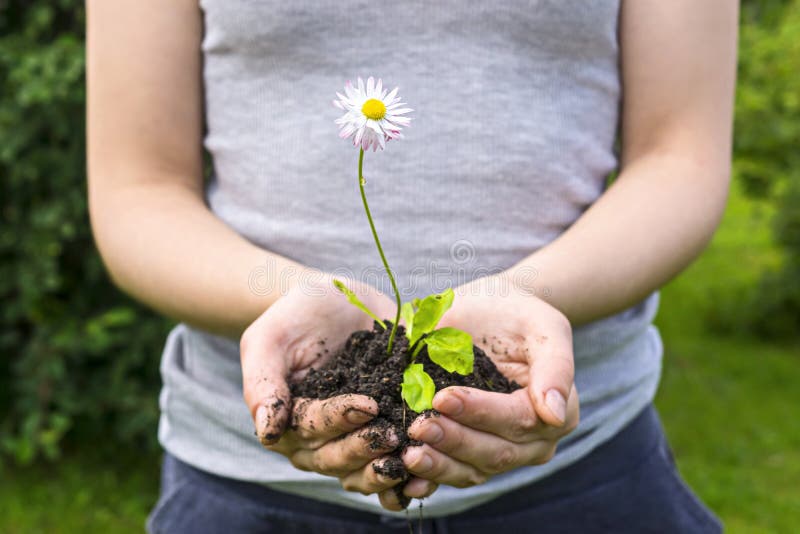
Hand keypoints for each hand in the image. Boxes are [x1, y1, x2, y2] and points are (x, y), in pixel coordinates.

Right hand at [240, 274, 402, 494]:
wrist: (338, 302)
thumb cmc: (297, 316)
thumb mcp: (271, 339)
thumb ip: (263, 384)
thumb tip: (266, 432)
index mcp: (287, 420)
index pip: (310, 429)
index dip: (338, 420)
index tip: (367, 404)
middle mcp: (317, 440)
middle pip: (336, 458)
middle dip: (365, 448)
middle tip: (392, 434)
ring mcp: (351, 440)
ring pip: (361, 471)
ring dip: (385, 470)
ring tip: (411, 458)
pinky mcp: (382, 433)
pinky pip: (391, 466)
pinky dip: (408, 475)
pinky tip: (426, 475)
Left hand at [379, 275, 578, 508]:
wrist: (489, 311)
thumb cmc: (517, 313)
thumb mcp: (543, 325)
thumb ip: (555, 366)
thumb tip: (555, 415)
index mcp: (556, 413)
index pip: (518, 421)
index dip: (480, 412)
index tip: (443, 397)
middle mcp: (533, 443)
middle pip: (494, 451)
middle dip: (454, 440)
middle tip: (418, 426)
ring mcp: (501, 453)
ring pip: (472, 470)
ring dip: (439, 465)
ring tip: (408, 453)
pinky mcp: (471, 456)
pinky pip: (453, 474)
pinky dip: (430, 477)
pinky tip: (406, 480)